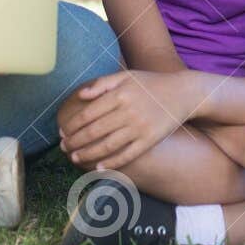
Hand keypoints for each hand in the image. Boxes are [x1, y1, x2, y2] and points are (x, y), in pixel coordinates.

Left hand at [59, 70, 188, 169]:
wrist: (183, 93)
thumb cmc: (150, 83)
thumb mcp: (126, 76)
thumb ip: (102, 83)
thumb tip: (80, 95)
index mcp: (119, 94)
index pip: (88, 114)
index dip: (72, 125)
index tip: (61, 131)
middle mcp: (128, 111)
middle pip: (94, 131)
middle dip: (75, 141)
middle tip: (63, 147)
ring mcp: (139, 127)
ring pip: (108, 145)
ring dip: (88, 154)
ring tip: (74, 158)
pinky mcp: (150, 140)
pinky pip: (127, 155)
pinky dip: (112, 163)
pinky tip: (99, 168)